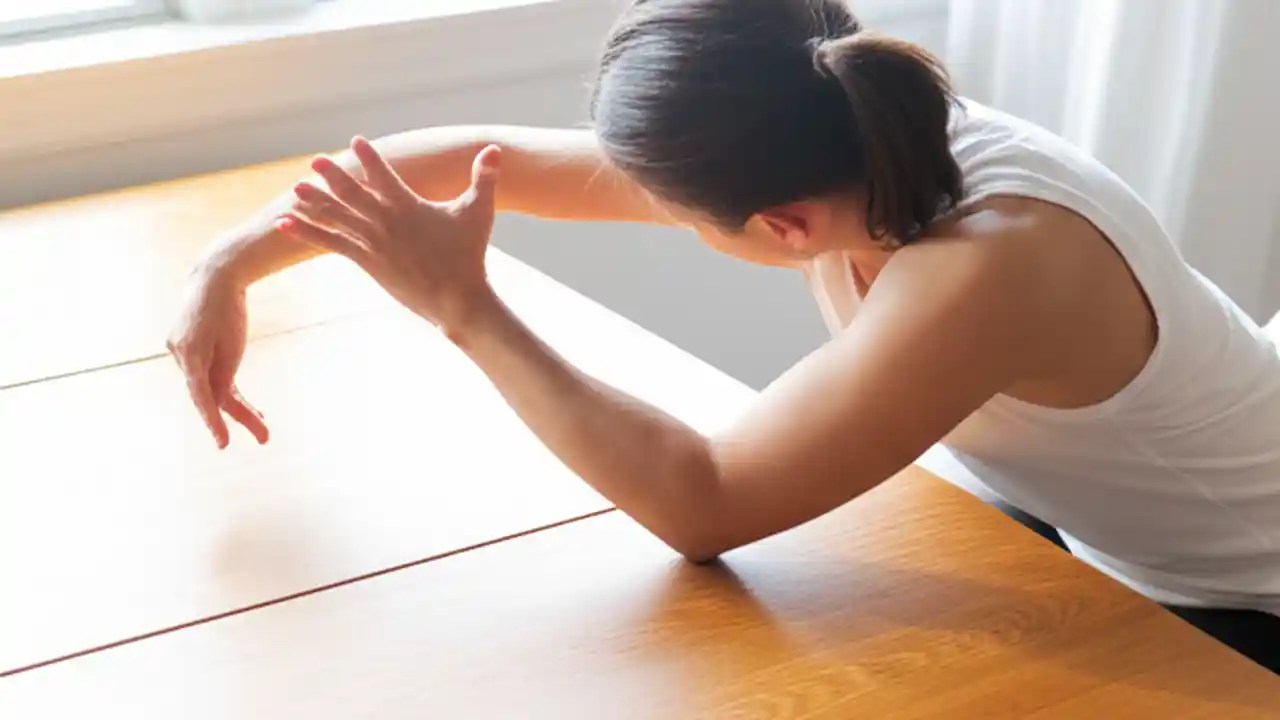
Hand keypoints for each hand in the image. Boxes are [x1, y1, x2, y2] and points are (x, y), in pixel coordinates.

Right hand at [167, 267, 269, 448]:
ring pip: (213, 390)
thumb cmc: (225, 308)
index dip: (213, 421)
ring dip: (240, 409)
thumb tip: (221, 404)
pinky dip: (231, 394)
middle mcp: (181, 358)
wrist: (213, 279)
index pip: (201, 396)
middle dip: (239, 418)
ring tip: (264, 431)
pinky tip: (253, 411)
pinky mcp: (194, 357)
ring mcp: (185, 358)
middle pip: (211, 396)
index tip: (223, 443)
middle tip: (265, 438)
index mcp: (188, 354)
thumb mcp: (231, 342)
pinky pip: (213, 381)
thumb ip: (223, 373)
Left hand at [278, 137, 501, 333]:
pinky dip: (307, 233)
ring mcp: (374, 243)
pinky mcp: (368, 263)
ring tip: (296, 188)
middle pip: (353, 193)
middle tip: (316, 161)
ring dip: (314, 202)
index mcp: (409, 206)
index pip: (384, 174)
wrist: (457, 299)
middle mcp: (387, 221)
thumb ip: (485, 178)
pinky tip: (286, 225)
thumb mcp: (479, 212)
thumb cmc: (469, 255)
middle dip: (333, 175)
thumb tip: (495, 148)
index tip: (357, 141)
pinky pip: (332, 244)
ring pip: (337, 217)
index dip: (370, 157)